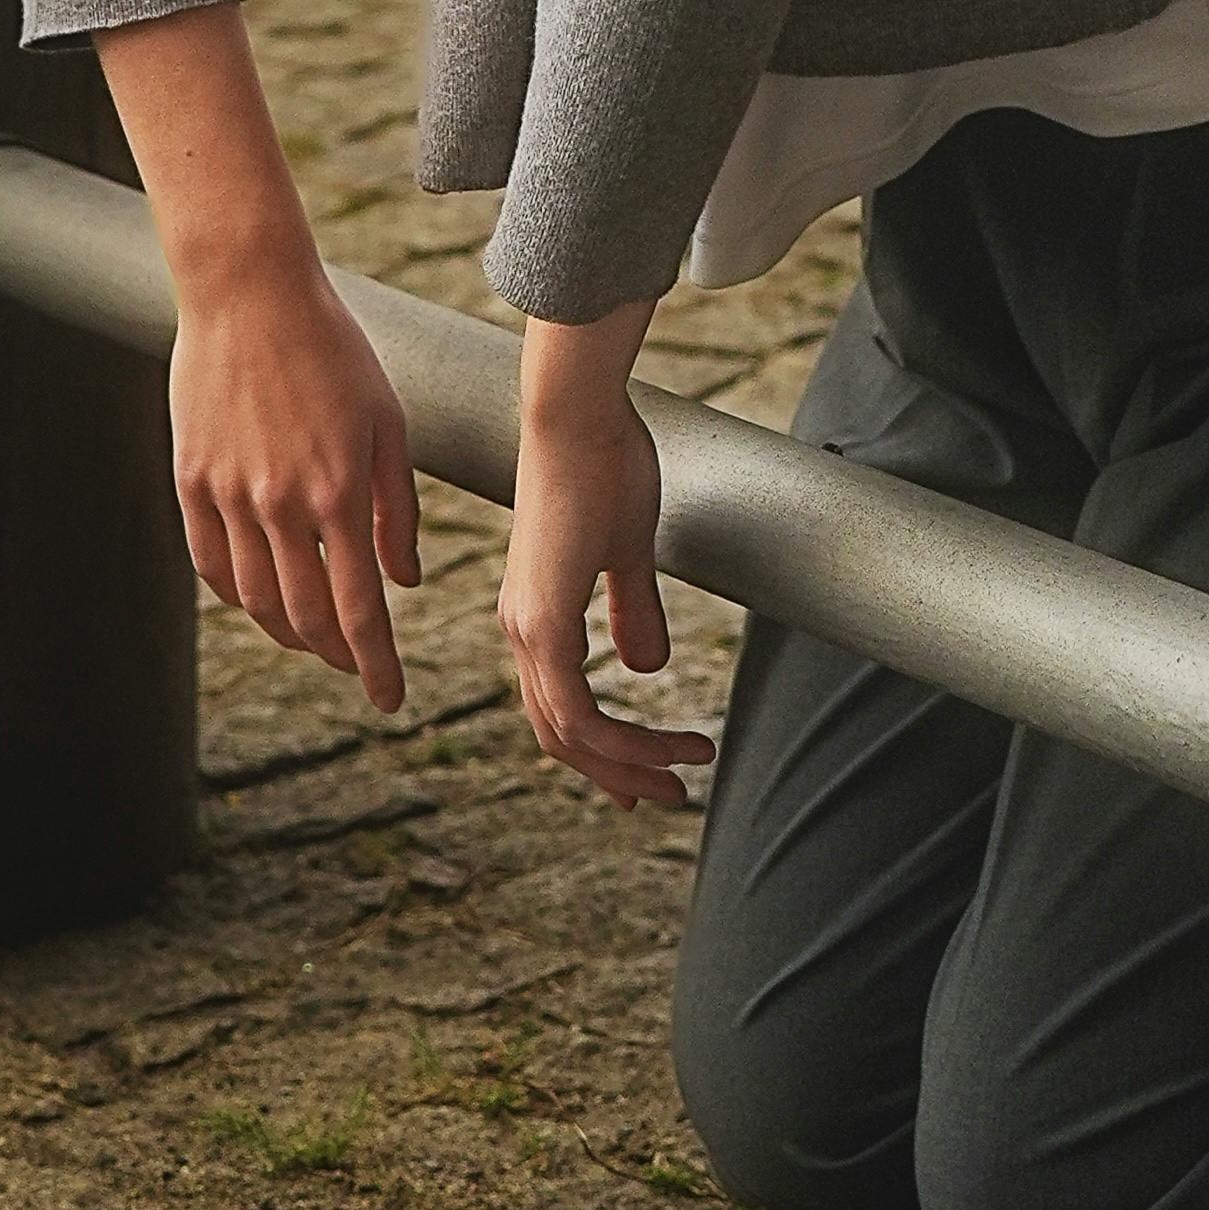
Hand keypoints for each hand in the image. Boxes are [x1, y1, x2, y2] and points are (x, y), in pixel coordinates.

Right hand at [164, 245, 422, 711]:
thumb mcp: (387, 421)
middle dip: (336, 654)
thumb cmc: (333, 349)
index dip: (376, 666)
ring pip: (255, 600)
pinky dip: (235, 594)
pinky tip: (257, 597)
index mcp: (339, 493)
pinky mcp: (191, 479)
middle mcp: (281, 505)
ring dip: (287, 631)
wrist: (249, 292)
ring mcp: (229, 494)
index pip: (360, 611)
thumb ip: (398, 507)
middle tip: (356, 665)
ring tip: (312, 636)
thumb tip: (405, 580)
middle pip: (307, 617)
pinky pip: (210, 563)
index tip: (391, 701)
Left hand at [502, 342, 713, 814]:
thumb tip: (643, 666)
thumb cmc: (604, 461)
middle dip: (619, 772)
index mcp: (536, 611)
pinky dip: (626, 739)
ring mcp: (528, 627)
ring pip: (572, 734)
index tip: (652, 771)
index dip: (605, 749)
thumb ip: (631, 608)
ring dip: (631, 762)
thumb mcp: (626, 548)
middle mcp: (522, 627)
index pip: (562, 706)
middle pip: (562, 734)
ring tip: (686, 774)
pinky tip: (671, 743)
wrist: (577, 413)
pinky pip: (580, 711)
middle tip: (670, 795)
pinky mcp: (544, 622)